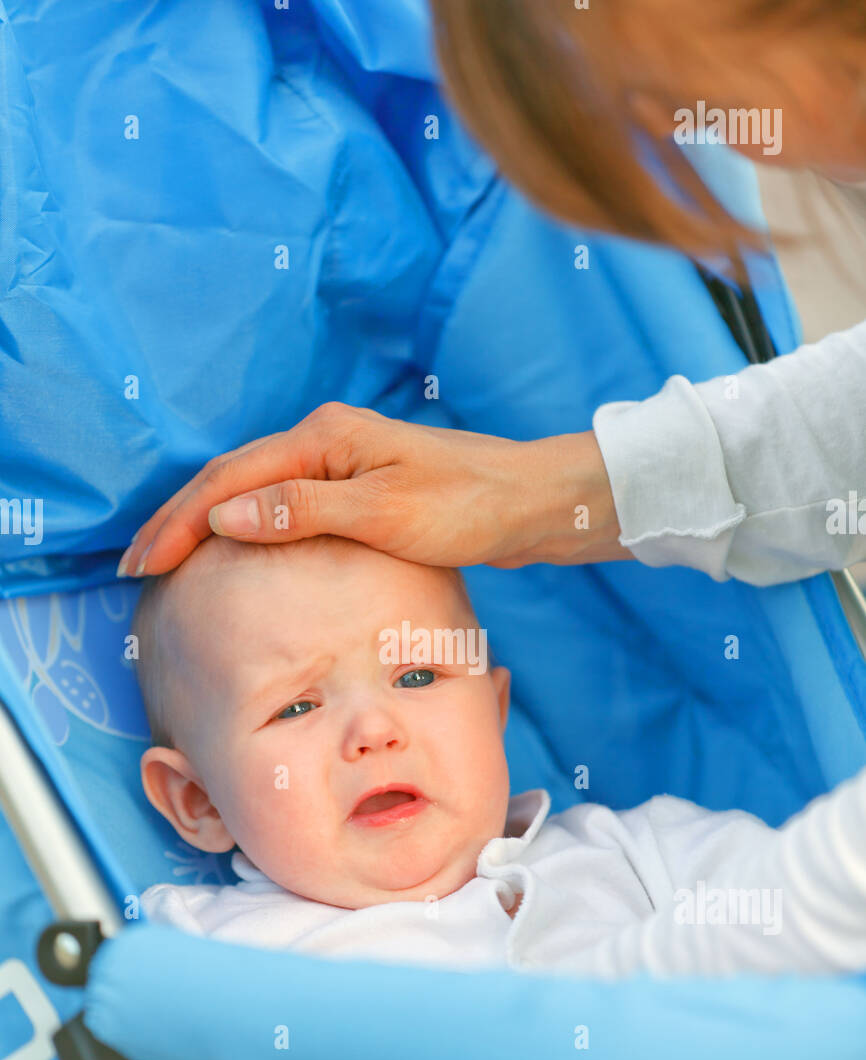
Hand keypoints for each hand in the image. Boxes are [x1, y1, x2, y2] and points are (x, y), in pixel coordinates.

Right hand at [116, 403, 630, 576]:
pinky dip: (249, 528)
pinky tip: (237, 552)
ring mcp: (342, 463)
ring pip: (255, 491)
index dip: (180, 524)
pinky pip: (284, 504)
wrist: (532, 503)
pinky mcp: (359, 488)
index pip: (230, 482)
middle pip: (232, 481)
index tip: (142, 564)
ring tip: (169, 561)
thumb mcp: (384, 513)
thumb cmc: (469, 506)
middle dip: (180, 523)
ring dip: (208, 525)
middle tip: (136, 567)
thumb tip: (224, 518)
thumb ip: (302, 512)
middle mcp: (325, 441)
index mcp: (324, 437)